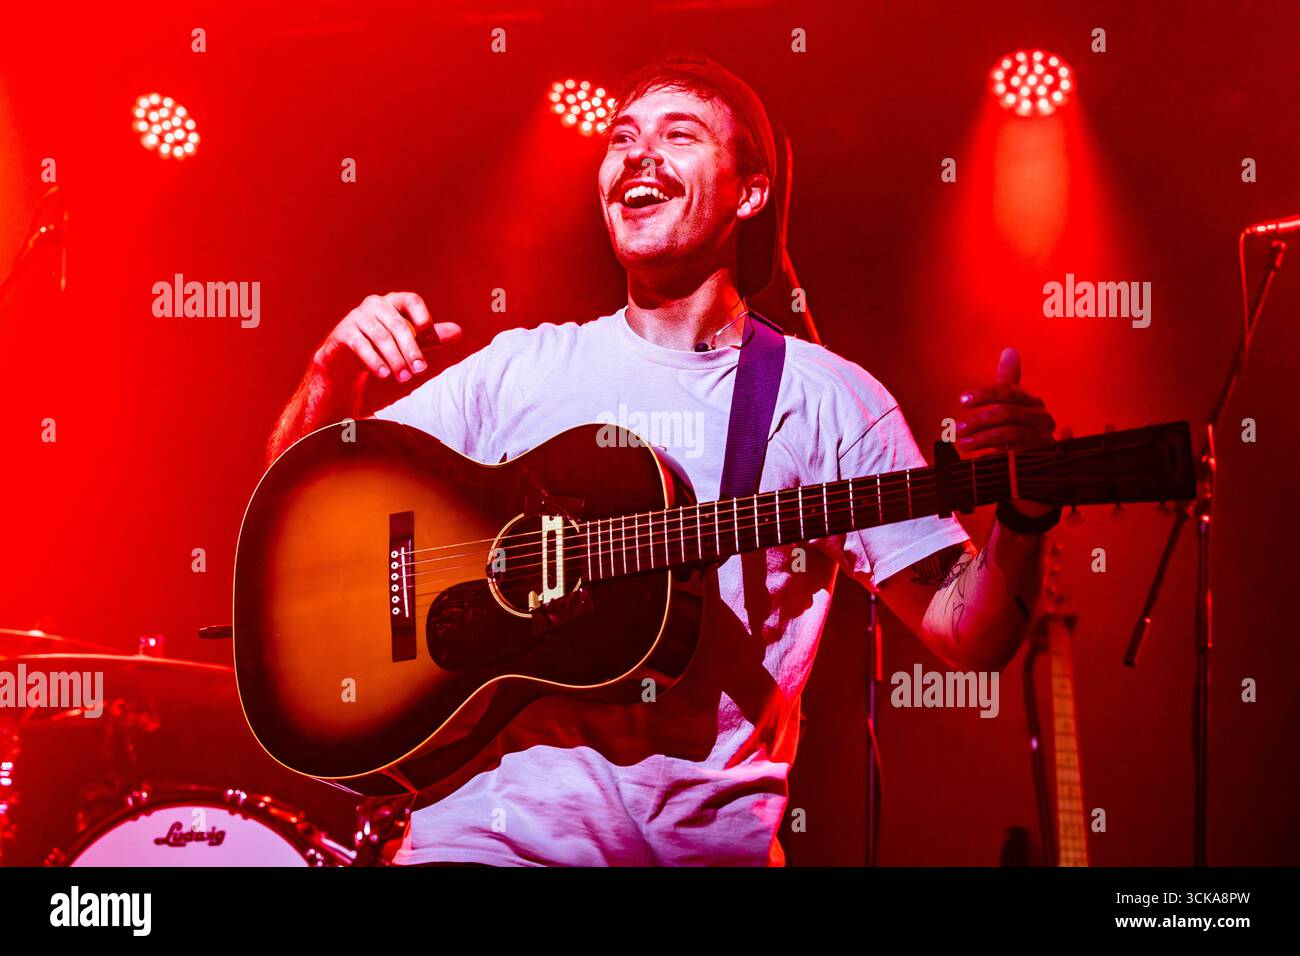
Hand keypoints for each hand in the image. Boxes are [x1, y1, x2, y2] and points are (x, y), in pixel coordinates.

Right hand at [313, 292, 462, 384]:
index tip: (430, 340)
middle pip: (398, 324)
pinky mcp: (343, 333)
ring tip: (404, 378)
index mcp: (393, 301)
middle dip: (411, 349)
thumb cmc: (384, 345)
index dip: (424, 319)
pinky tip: (384, 375)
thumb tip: (459, 332)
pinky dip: (374, 361)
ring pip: (381, 337)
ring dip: (395, 359)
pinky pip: (361, 346)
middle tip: (420, 371)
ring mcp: (357, 317)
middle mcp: (375, 304)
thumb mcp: (410, 340)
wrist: (347, 358)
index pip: (412, 300)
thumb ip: (432, 336)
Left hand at [955, 347, 1056, 516]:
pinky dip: (995, 455)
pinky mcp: (1038, 460)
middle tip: (957, 428)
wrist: (1038, 468)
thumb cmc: (1020, 431)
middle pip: (1008, 413)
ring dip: (982, 438)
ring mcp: (1042, 440)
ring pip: (1010, 435)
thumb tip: (1010, 350)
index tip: (962, 401)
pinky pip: (1015, 455)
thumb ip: (1009, 381)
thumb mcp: (1013, 406)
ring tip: (963, 443)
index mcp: (1033, 403)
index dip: (985, 394)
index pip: (1008, 391)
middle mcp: (1042, 419)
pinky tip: (980, 458)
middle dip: (979, 420)